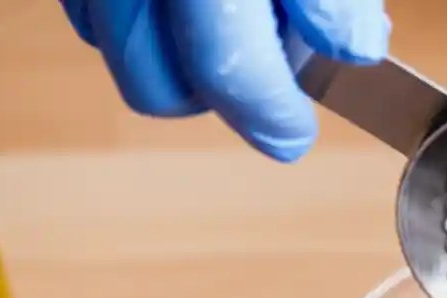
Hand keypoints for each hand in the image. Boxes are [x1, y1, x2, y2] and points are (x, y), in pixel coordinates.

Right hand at [59, 0, 389, 160]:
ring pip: (114, 53)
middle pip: (155, 87)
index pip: (230, 72)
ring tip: (231, 29)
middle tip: (270, 85)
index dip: (272, 117)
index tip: (295, 135)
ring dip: (174, 65)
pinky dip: (137, 25)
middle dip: (219, 101)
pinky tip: (183, 6)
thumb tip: (357, 50)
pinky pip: (90, 13)